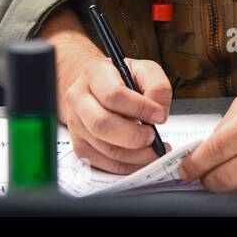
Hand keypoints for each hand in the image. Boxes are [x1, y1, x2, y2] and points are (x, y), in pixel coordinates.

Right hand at [59, 52, 173, 174]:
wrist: (96, 88)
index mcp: (94, 74)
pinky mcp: (80, 146)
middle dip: (134, 136)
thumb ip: (157, 86)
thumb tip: (159, 112)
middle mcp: (79, 99)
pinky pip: (104, 163)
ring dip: (136, 155)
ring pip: (105, 148)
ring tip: (154, 150)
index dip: (140, 109)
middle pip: (102, 125)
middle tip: (153, 136)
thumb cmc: (120, 79)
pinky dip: (127, 165)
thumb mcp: (143, 70)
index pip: (113, 95)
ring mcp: (77, 125)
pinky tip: (142, 158)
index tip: (159, 115)